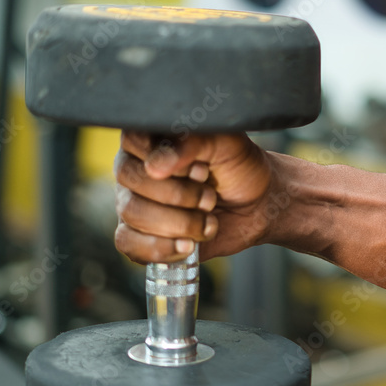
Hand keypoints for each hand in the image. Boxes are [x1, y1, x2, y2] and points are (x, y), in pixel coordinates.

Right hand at [114, 130, 275, 263]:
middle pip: (130, 178)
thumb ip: (193, 143)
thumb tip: (155, 165)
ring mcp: (132, 201)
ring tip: (208, 221)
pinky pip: (128, 244)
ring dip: (178, 222)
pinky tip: (187, 245)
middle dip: (178, 194)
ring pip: (131, 212)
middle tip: (210, 198)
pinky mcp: (138, 234)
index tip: (201, 169)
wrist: (257, 205)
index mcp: (152, 137)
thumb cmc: (239, 168)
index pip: (134, 140)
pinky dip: (161, 248)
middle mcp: (135, 167)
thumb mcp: (227, 144)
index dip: (166, 158)